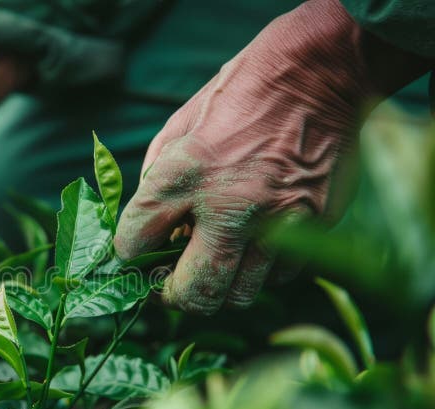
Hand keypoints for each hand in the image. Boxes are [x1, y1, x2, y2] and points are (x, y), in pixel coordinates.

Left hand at [114, 0, 431, 313]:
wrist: (318, 73)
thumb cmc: (239, 96)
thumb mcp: (179, 127)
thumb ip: (156, 182)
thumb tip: (149, 230)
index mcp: (186, 174)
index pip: (135, 241)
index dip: (127, 253)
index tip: (134, 252)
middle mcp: (231, 207)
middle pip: (194, 293)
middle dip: (173, 298)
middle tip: (169, 287)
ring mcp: (279, 222)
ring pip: (240, 295)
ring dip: (220, 287)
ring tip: (214, 263)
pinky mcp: (314, 226)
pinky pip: (279, 274)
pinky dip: (261, 268)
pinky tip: (254, 242)